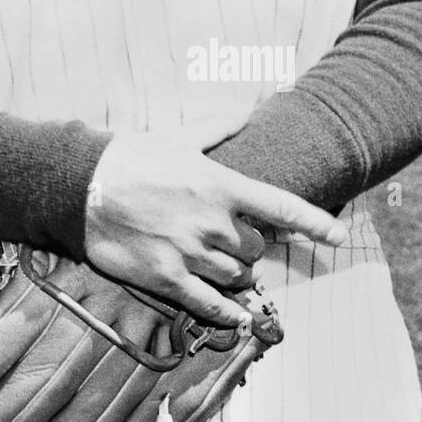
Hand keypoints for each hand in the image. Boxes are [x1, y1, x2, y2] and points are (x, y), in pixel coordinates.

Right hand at [84, 114, 348, 326]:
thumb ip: (219, 127)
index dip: (314, 222)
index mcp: (219, 185)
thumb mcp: (179, 137)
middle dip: (250, 247)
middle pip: (256, 249)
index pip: (280, 207)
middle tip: (231, 239)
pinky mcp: (167, 278)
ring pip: (237, 277)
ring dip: (237, 274)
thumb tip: (252, 105)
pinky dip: (227, 313)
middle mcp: (212, 222)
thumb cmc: (132, 157)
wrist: (83, 186)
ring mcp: (190, 253)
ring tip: (221, 264)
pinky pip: (210, 305)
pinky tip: (235, 316)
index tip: (338, 235)